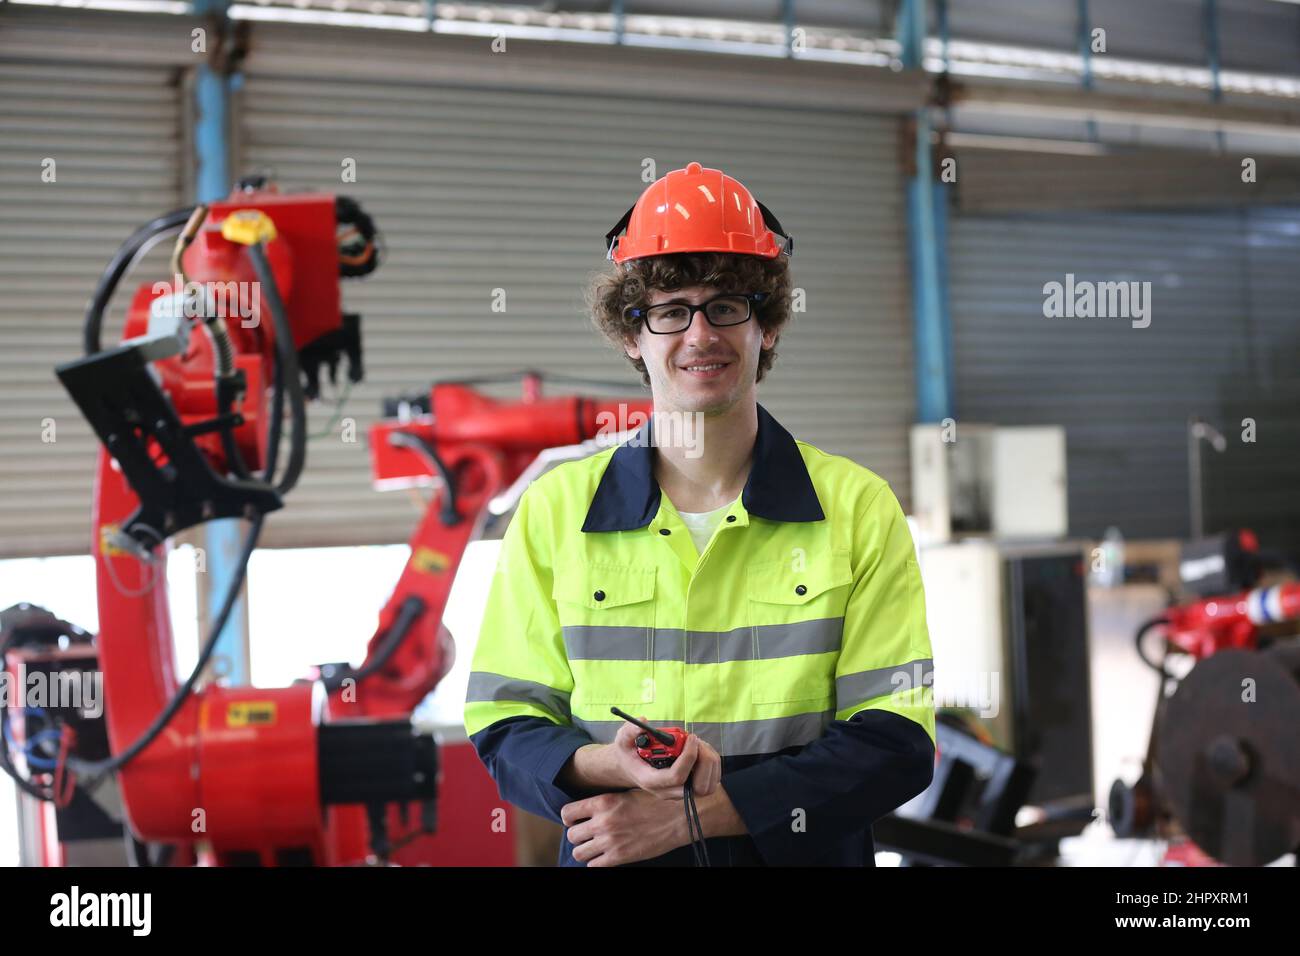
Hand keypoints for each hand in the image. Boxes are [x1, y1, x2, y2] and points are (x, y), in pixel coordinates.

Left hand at [562, 789, 688, 866]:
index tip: (576, 821)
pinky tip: (606, 856)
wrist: (679, 817)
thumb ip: (607, 801)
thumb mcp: (628, 793)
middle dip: (578, 835)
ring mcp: (610, 841)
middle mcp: (602, 821)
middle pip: (571, 835)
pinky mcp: (619, 857)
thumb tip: (592, 809)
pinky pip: (593, 866)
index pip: (567, 813)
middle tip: (589, 835)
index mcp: (603, 802)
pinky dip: (597, 862)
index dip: (570, 818)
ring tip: (596, 846)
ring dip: (586, 850)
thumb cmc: (656, 801)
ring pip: (579, 852)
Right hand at [609, 718, 721, 799]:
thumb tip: (643, 722)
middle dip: (703, 760)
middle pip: (697, 786)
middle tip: (696, 740)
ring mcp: (679, 793)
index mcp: (651, 781)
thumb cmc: (629, 753)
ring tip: (698, 743)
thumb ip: (630, 731)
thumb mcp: (623, 739)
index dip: (688, 756)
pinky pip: (710, 782)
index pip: (677, 777)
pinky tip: (700, 750)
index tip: (690, 737)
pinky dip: (711, 765)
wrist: (630, 767)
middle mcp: (667, 791)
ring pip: (707, 785)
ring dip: (709, 761)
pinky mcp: (689, 789)